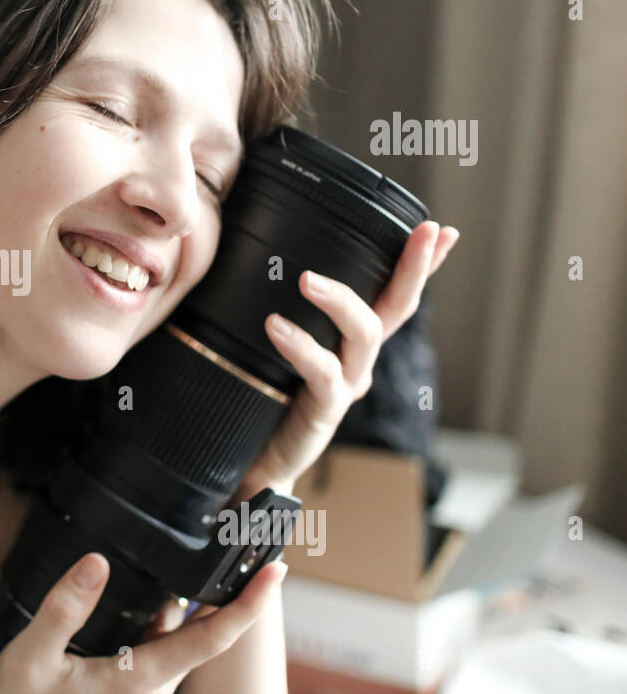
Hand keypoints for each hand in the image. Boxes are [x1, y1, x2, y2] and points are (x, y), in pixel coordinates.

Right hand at [0, 552, 287, 693]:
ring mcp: (141, 691)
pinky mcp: (127, 690)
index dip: (247, 606)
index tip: (274, 574)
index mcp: (137, 679)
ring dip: (179, 604)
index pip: (210, 640)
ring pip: (173, 639)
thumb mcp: (31, 655)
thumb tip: (96, 562)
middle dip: (218, 592)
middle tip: (230, 546)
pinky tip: (140, 597)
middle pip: (199, 633)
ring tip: (176, 565)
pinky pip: (154, 648)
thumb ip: (65, 608)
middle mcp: (150, 688)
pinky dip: (157, 619)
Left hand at [233, 220, 459, 504]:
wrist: (249, 462)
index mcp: (351, 343)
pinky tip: (276, 326)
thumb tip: (258, 260)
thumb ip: (276, 309)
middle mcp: (358, 361)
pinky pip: (323, 373)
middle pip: (397, 308)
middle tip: (423, 233)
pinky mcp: (324, 410)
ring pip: (365, 335)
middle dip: (415, 267)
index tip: (443, 230)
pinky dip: (301, 346)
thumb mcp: (269, 346)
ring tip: (309, 279)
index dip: (420, 265)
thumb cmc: (261, 397)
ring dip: (341, 301)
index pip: (393, 295)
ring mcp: (346, 385)